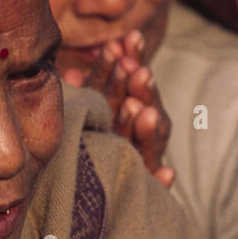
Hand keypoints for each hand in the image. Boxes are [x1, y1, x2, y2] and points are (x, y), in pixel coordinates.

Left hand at [62, 31, 173, 187]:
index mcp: (120, 109)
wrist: (83, 197)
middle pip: (143, 108)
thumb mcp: (85, 110)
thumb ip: (87, 93)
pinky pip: (154, 186)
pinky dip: (161, 180)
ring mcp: (142, 158)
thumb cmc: (84, 141)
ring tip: (144, 112)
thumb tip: (71, 76)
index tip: (125, 41)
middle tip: (137, 72)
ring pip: (151, 141)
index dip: (127, 61)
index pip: (126, 83)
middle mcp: (135, 132)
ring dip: (150, 126)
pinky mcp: (145, 187)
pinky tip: (166, 174)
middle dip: (142, 89)